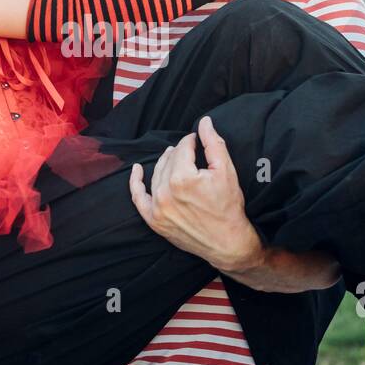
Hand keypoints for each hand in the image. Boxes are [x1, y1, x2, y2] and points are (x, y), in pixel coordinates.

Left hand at [128, 115, 264, 273]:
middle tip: (191, 150)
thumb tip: (204, 122)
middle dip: (180, 152)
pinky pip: (138, 198)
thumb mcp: (226, 171)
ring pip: (156, 174)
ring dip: (164, 162)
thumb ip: (213, 144)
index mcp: (182, 178)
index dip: (192, 141)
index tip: (198, 140)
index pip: (182, 148)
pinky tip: (137, 170)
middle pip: (169, 160)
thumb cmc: (229, 208)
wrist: (228, 243)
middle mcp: (165, 192)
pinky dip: (136, 183)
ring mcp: (157, 208)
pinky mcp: (154, 221)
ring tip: (172, 156)